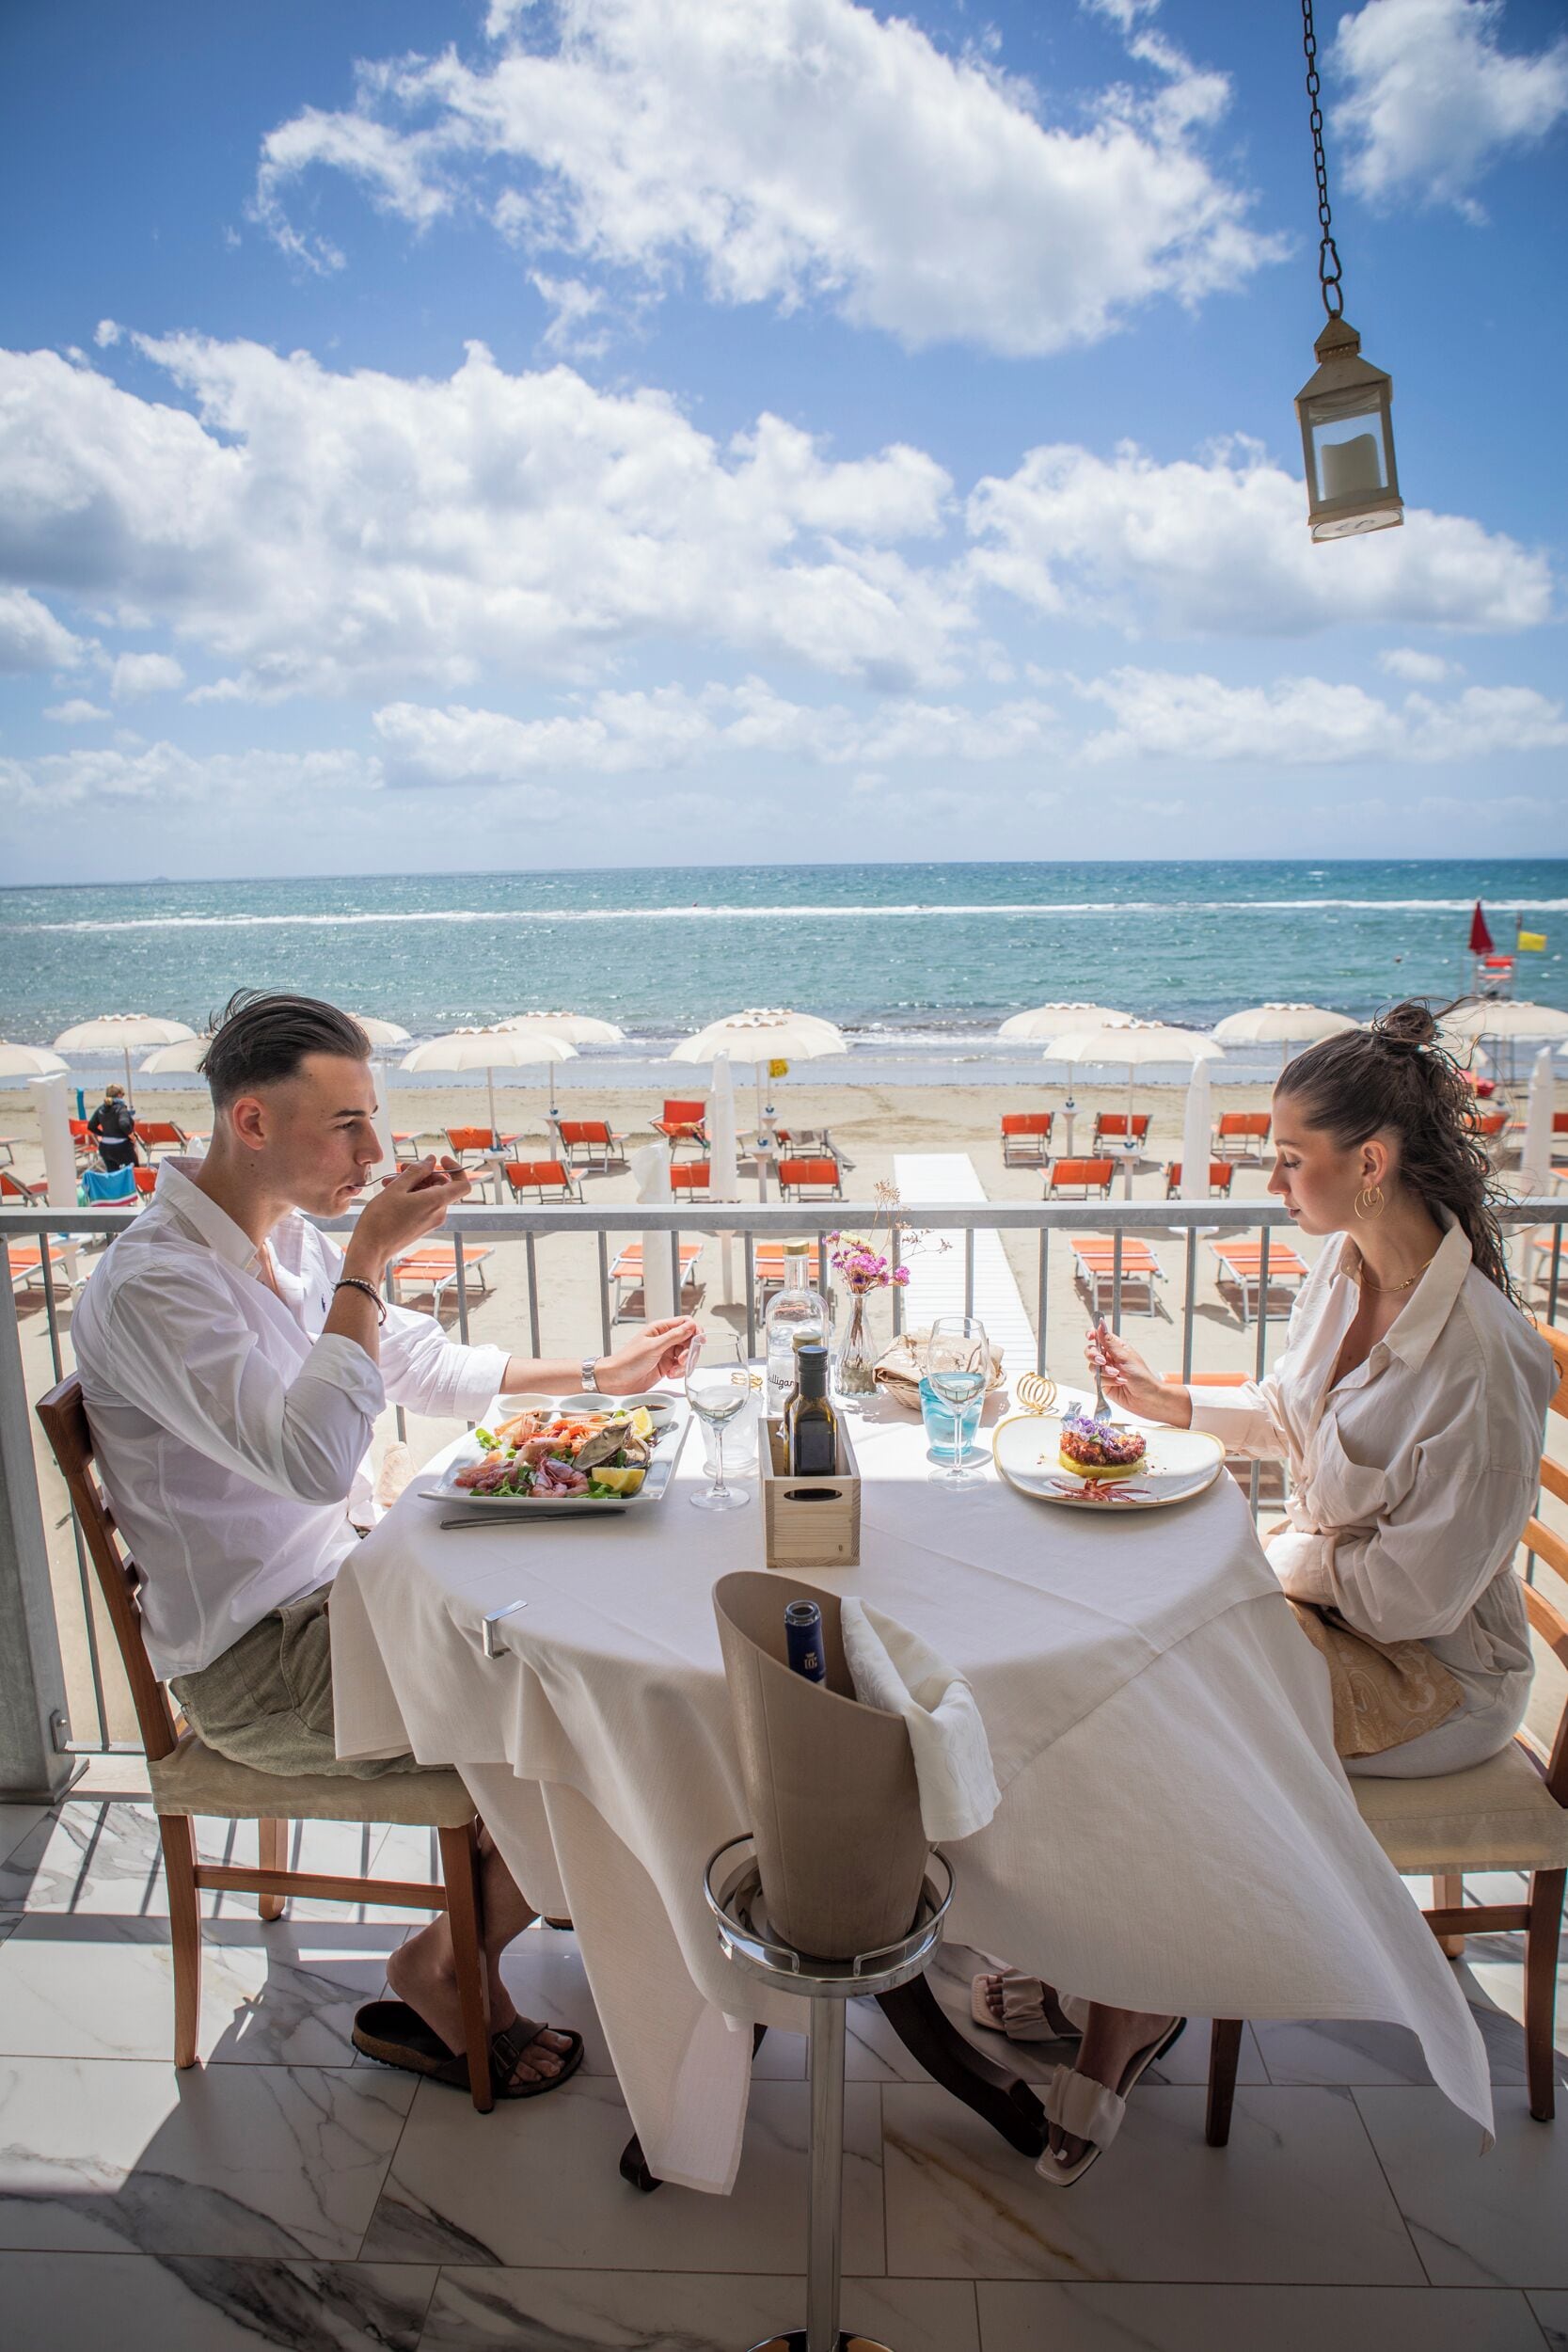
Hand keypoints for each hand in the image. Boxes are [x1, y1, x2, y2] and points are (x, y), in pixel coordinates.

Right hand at [347, 1158, 472, 1274]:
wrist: (371, 1249)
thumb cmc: (381, 1220)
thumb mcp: (396, 1188)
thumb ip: (416, 1171)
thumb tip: (430, 1160)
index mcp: (436, 1202)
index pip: (463, 1184)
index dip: (455, 1169)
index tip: (440, 1160)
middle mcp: (438, 1213)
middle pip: (441, 1185)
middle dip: (423, 1174)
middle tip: (401, 1168)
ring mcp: (431, 1221)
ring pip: (429, 1194)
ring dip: (412, 1184)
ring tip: (389, 1181)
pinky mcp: (422, 1226)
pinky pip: (423, 1205)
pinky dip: (410, 1195)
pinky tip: (391, 1192)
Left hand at [599, 1317, 700, 1391]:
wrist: (616, 1380)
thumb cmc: (628, 1361)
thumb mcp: (653, 1347)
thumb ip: (674, 1336)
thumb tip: (691, 1325)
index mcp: (660, 1329)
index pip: (685, 1323)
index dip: (695, 1331)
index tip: (698, 1341)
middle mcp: (665, 1339)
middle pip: (689, 1340)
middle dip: (689, 1352)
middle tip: (681, 1361)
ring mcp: (666, 1353)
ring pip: (687, 1354)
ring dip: (684, 1364)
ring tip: (673, 1371)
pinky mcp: (666, 1366)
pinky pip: (681, 1367)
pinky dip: (679, 1372)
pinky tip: (670, 1375)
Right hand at [1084, 1324, 1188, 1424]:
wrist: (1147, 1398)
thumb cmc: (1142, 1376)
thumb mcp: (1125, 1356)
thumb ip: (1109, 1341)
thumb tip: (1101, 1324)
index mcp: (1116, 1348)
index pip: (1099, 1337)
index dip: (1092, 1335)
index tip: (1090, 1336)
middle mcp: (1110, 1358)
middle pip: (1091, 1351)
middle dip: (1094, 1356)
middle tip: (1102, 1360)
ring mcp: (1106, 1371)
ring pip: (1093, 1367)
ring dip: (1105, 1371)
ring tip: (1118, 1375)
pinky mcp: (1104, 1384)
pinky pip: (1097, 1380)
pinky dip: (1108, 1381)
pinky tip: (1119, 1382)